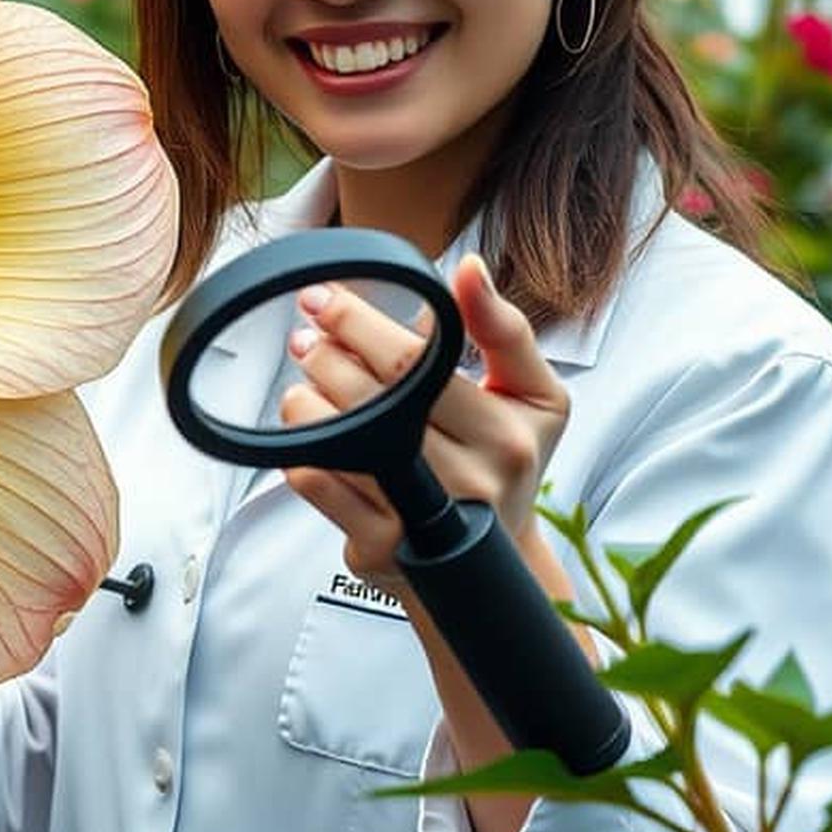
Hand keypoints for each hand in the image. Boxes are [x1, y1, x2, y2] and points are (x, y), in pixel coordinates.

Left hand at [280, 253, 569, 600]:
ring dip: (306, 399)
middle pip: (372, 399)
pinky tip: (307, 429)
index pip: (414, 364)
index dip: (358, 323)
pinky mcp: (379, 547)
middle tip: (306, 335)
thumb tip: (470, 269)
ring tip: (305, 379)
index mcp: (505, 435)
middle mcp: (466, 480)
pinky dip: (298, 449)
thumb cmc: (509, 461)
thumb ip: (505, 330)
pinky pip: (317, 486)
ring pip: (337, 441)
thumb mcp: (533, 396)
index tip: (324, 297)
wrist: (495, 561)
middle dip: (326, 354)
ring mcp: (420, 519)